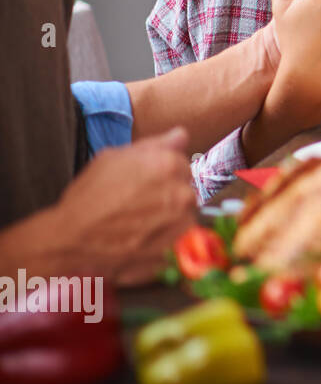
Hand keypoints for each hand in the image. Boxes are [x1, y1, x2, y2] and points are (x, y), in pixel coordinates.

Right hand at [57, 127, 196, 285]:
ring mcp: (181, 224)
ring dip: (169, 218)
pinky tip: (142, 238)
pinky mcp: (177, 249)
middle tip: (138, 204)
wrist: (72, 237)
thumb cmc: (89, 195)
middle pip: (186, 190)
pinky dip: (166, 240)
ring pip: (185, 215)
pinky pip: (180, 239)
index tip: (143, 182)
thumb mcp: (113, 158)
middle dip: (168, 194)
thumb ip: (154, 145)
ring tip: (138, 223)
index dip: (161, 172)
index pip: (181, 164)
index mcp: (169, 166)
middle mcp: (182, 193)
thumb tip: (182, 134)